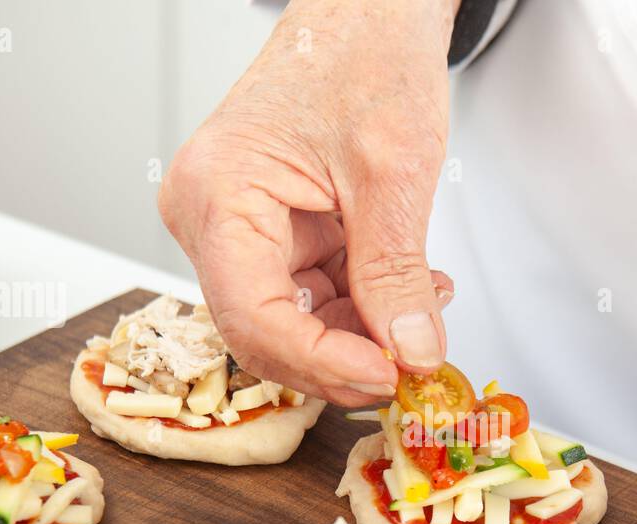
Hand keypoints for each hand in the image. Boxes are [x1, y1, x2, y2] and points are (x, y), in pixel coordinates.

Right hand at [158, 0, 458, 405]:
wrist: (367, 11)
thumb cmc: (364, 56)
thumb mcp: (392, 172)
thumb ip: (395, 272)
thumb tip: (410, 351)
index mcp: (218, 195)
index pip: (252, 316)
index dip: (319, 361)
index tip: (385, 375)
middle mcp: (212, 218)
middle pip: (266, 330)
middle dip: (342, 356)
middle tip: (409, 366)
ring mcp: (239, 230)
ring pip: (294, 322)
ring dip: (361, 333)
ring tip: (424, 309)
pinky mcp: (274, 234)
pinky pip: (311, 295)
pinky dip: (363, 305)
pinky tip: (409, 292)